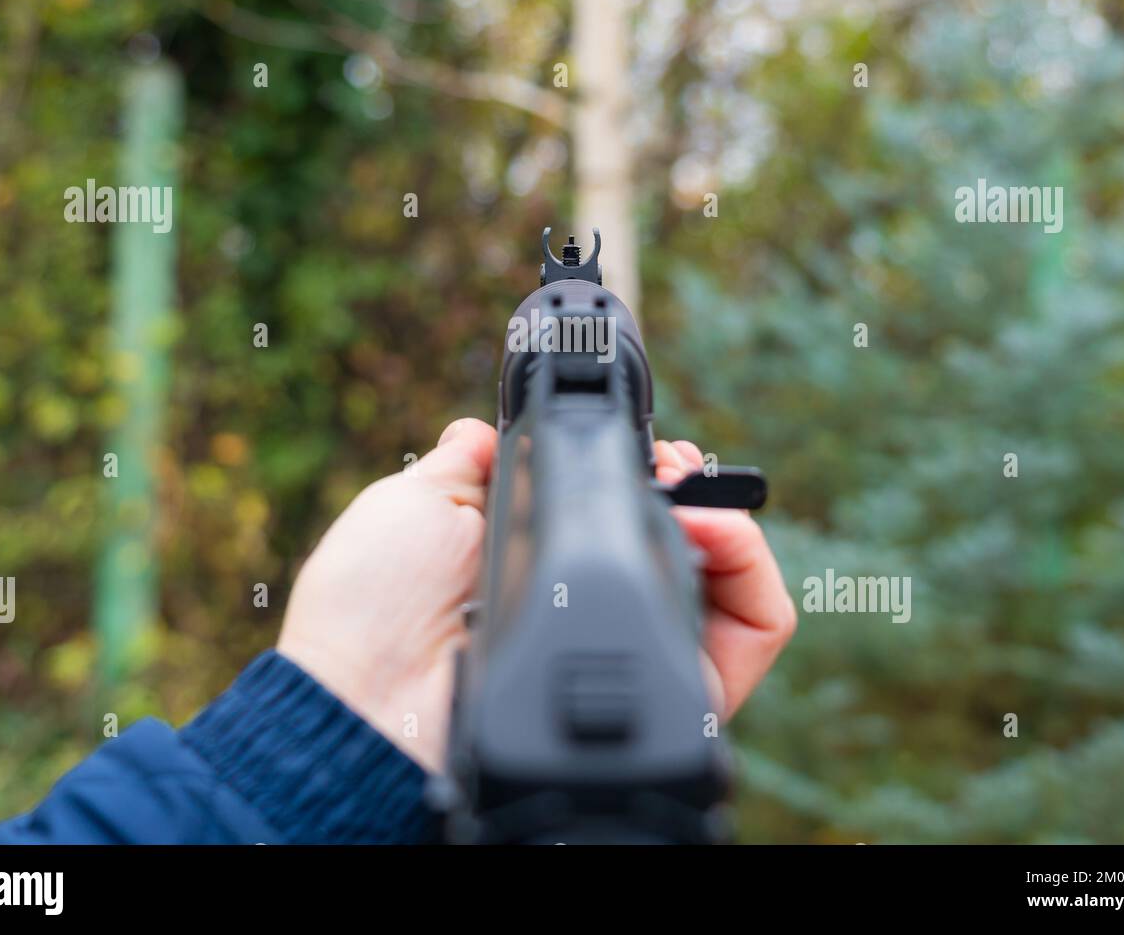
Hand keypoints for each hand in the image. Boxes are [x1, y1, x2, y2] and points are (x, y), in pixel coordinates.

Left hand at [277, 420, 795, 774]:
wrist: (367, 692)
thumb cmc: (373, 603)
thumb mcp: (414, 503)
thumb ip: (460, 463)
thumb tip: (481, 427)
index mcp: (551, 568)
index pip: (638, 521)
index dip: (659, 479)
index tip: (654, 451)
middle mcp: (602, 611)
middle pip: (698, 548)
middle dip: (702, 492)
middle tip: (677, 470)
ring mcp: (643, 653)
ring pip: (740, 586)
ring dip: (731, 521)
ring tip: (692, 498)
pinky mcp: (678, 695)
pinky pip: (756, 633)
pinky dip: (753, 567)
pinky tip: (708, 529)